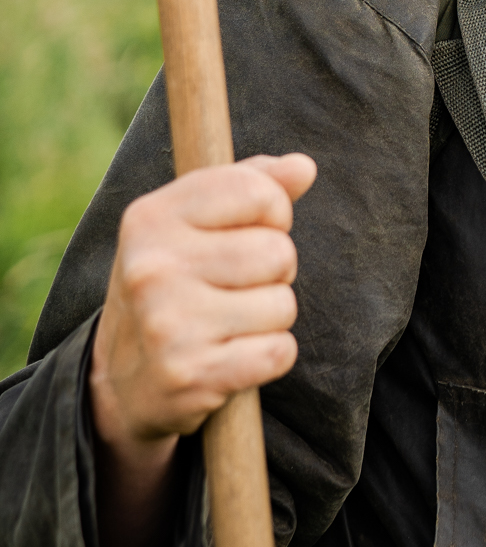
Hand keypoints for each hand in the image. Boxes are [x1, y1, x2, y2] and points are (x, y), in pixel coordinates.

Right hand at [90, 153, 316, 457]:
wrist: (120, 379)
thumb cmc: (173, 283)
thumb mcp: (192, 222)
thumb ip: (250, 183)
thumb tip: (303, 167)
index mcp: (151, 218)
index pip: (256, 191)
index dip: (273, 211)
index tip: (251, 229)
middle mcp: (152, 268)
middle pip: (278, 251)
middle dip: (275, 271)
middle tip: (236, 286)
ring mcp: (168, 324)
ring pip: (283, 304)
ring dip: (271, 317)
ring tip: (231, 321)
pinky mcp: (191, 374)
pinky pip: (279, 352)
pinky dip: (270, 355)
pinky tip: (233, 355)